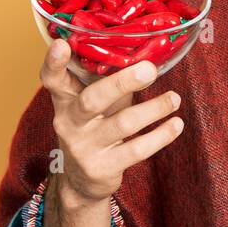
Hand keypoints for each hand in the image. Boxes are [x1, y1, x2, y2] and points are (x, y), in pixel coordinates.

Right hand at [38, 39, 184, 205]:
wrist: (80, 182)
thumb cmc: (93, 129)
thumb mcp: (92, 105)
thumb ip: (108, 82)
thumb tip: (147, 56)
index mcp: (65, 101)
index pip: (52, 79)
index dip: (53, 62)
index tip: (62, 44)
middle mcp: (69, 123)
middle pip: (92, 99)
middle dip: (122, 82)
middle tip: (150, 69)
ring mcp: (84, 147)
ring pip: (122, 124)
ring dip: (154, 109)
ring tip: (174, 99)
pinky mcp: (102, 168)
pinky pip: (137, 149)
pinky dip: (161, 135)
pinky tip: (176, 124)